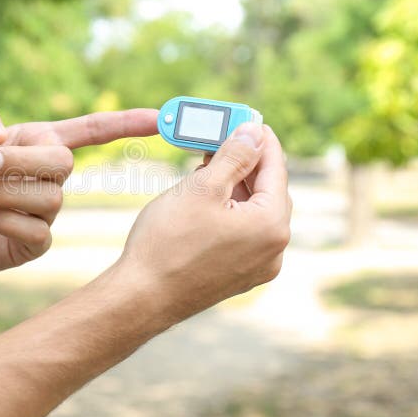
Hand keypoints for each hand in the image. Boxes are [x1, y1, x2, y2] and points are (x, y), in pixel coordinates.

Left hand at [0, 100, 157, 273]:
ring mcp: (44, 211)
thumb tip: (1, 133)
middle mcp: (48, 176)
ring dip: (6, 191)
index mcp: (38, 142)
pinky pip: (40, 231)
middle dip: (20, 161)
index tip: (162, 117)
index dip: (128, 123)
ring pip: (50, 197)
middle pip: (63, 163)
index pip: (93, 130)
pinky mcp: (32, 242)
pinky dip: (9, 220)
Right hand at [116, 123, 291, 322]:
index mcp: (271, 225)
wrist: (142, 297)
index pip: (276, 168)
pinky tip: (206, 200)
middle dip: (247, 163)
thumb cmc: (168, 242)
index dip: (260, 138)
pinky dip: (230, 212)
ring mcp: (258, 267)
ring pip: (254, 213)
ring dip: (236, 187)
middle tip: (223, 139)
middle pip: (268, 191)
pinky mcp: (238, 276)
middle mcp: (274, 250)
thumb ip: (234, 156)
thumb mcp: (202, 188)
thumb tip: (254, 132)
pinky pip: (244, 234)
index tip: (247, 118)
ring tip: (208, 167)